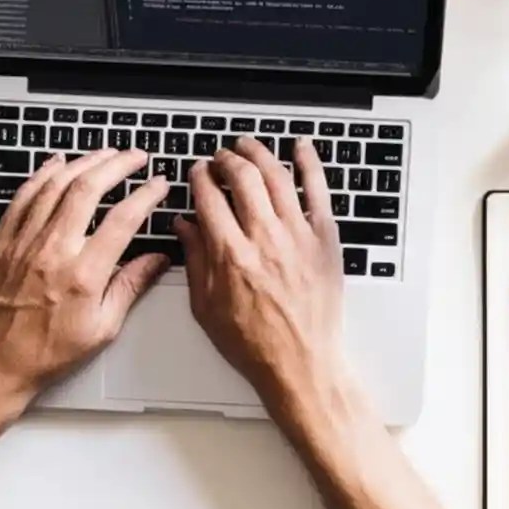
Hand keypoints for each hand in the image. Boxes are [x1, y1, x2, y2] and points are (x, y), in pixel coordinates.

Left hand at [0, 149, 170, 411]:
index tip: (158, 184)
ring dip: (83, 163)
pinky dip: (41, 175)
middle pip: (87, 190)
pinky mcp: (1, 243)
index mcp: (82, 276)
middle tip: (135, 156)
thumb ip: (131, 287)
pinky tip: (57, 163)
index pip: (122, 220)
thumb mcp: (103, 329)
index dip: (145, 195)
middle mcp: (51, 252)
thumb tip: (156, 261)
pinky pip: (22, 197)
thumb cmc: (47, 353)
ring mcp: (22, 244)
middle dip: (116, 165)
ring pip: (54, 185)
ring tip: (104, 154)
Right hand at [173, 137, 345, 407]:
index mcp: (230, 255)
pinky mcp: (324, 240)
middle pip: (242, 178)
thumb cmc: (255, 343)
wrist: (301, 363)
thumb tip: (184, 225)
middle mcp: (264, 239)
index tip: (199, 171)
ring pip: (277, 176)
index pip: (209, 197)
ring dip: (260, 153)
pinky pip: (318, 192)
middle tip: (221, 157)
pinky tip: (302, 148)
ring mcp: (298, 237)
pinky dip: (310, 165)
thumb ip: (194, 259)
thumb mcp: (206, 307)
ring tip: (249, 146)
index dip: (200, 177)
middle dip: (226, 160)